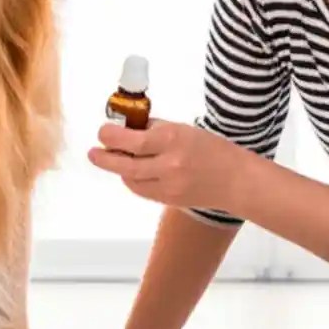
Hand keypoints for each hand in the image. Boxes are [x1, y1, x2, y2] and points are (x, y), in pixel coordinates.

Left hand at [87, 119, 250, 212]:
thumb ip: (155, 129)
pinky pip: (141, 190)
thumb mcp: (184, 129)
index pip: (133, 140)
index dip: (111, 136)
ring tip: (117, 158)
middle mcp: (169, 165)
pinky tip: (134, 171)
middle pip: (125, 165)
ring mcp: (168, 186)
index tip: (103, 131)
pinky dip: (133, 180)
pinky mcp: (168, 200)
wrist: (235, 180)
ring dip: (119, 169)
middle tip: (93, 152)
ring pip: (130, 179)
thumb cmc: (212, 149)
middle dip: (104, 158)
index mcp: (173, 140)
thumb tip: (128, 127)